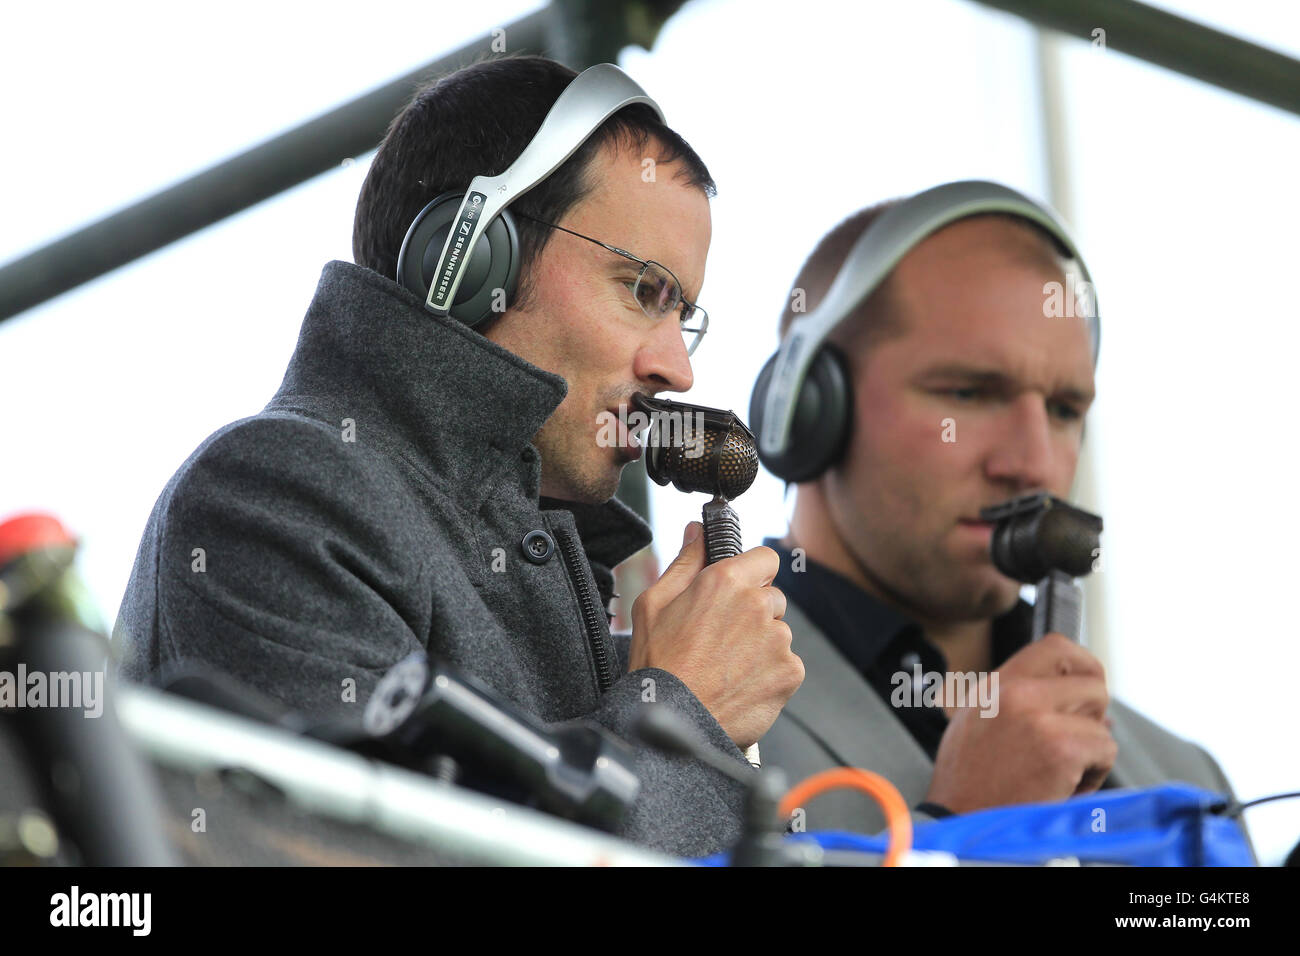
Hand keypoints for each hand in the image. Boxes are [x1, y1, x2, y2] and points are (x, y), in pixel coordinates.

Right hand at [628, 521, 803, 749]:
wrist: (674, 721)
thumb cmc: (658, 666)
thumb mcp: (654, 604)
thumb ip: (685, 562)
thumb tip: (697, 532)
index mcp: (725, 581)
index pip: (765, 558)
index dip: (752, 573)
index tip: (739, 589)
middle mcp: (757, 605)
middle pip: (772, 598)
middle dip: (754, 614)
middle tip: (721, 639)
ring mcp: (778, 639)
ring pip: (778, 633)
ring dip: (761, 646)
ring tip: (726, 667)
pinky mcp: (790, 671)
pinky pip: (786, 664)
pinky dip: (769, 674)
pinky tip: (740, 684)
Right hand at [925, 632, 1116, 813]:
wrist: (959, 818)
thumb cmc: (968, 779)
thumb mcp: (979, 722)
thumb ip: (1024, 703)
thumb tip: (1088, 707)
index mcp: (997, 684)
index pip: (1056, 646)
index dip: (1083, 664)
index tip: (1087, 686)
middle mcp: (1016, 693)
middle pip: (1092, 683)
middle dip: (1094, 716)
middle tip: (1075, 742)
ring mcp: (1039, 719)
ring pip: (1102, 721)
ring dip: (1092, 749)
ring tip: (1063, 770)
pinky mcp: (1060, 750)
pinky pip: (1106, 750)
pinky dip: (1095, 773)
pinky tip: (1064, 786)